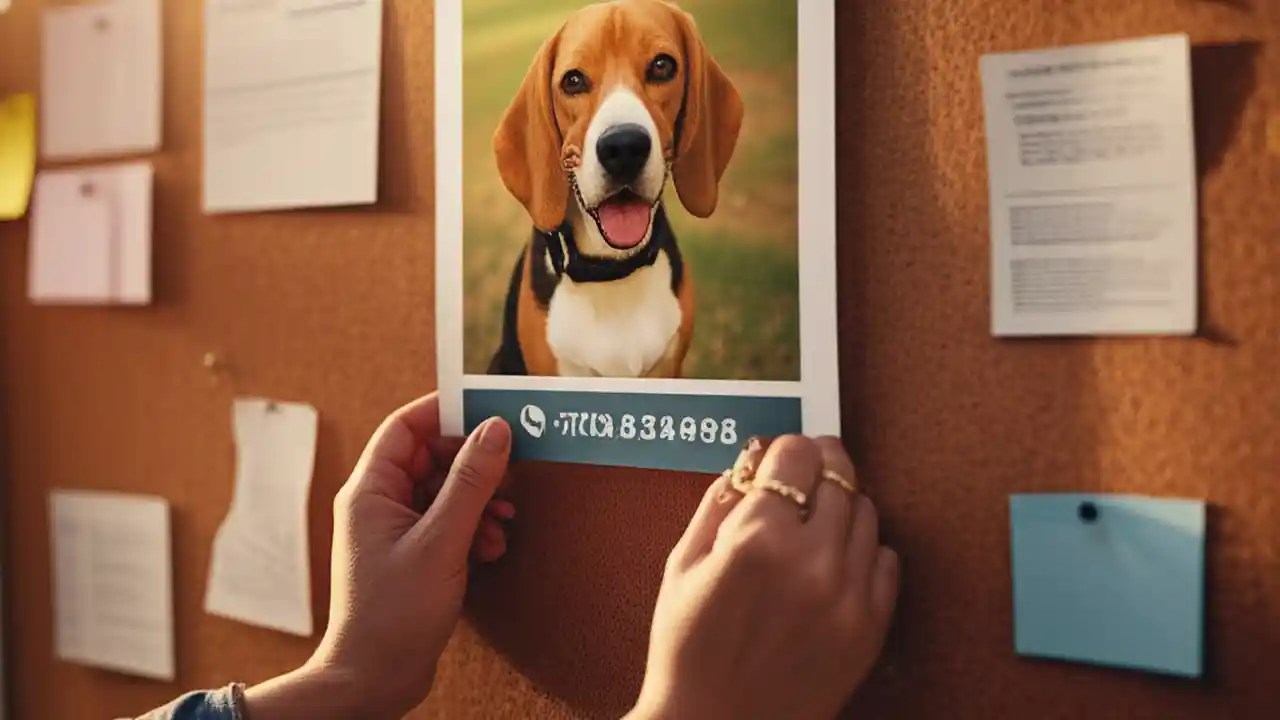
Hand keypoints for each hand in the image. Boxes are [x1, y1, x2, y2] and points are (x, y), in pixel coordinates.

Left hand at [245, 394, 513, 719]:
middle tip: (510, 471)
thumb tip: (496, 430)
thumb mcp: (441, 541)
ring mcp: (395, 530)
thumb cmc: (393, 614)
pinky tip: (491, 547)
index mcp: (370, 490)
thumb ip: (471, 482)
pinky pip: (447, 522)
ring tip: (503, 520)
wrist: (374, 679)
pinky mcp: (412, 555)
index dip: (445, 412)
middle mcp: (378, 503)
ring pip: (445, 491)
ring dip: (480, 501)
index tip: (488, 410)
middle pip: (431, 458)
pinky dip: (474, 528)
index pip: (406, 427)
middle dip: (474, 465)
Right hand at [630, 436, 898, 719]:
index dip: (785, 450)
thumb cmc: (686, 648)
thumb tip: (751, 458)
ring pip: (867, 512)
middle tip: (805, 474)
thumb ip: (718, 501)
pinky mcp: (870, 629)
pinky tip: (833, 564)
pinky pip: (886, 560)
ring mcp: (848, 596)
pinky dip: (862, 552)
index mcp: (757, 539)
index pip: (797, 454)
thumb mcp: (683, 564)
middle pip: (839, 475)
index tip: (780, 459)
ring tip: (813, 526)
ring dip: (841, 508)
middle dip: (819, 465)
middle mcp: (811, 561)